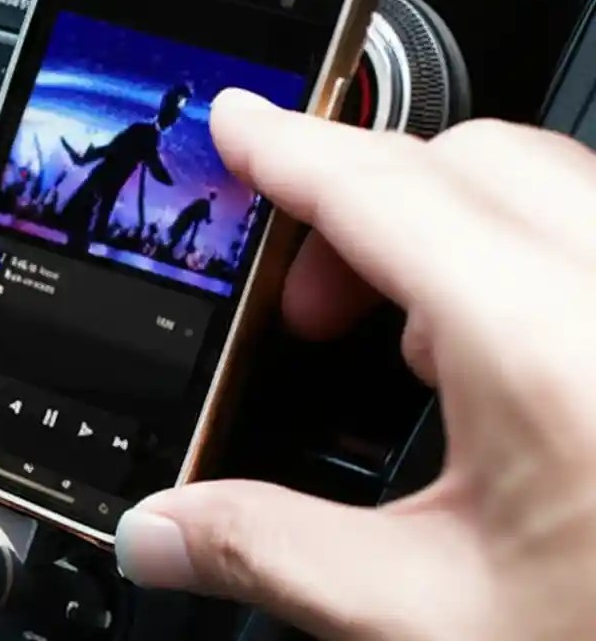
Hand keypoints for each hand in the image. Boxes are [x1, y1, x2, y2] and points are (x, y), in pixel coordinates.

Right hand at [114, 91, 595, 639]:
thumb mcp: (431, 617)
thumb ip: (271, 554)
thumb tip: (164, 532)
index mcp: (549, 346)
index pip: (382, 193)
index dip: (288, 150)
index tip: (238, 125)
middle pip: (461, 163)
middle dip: (358, 205)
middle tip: (304, 307)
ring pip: (537, 187)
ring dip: (439, 234)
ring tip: (402, 342)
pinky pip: (592, 237)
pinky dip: (513, 263)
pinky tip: (495, 365)